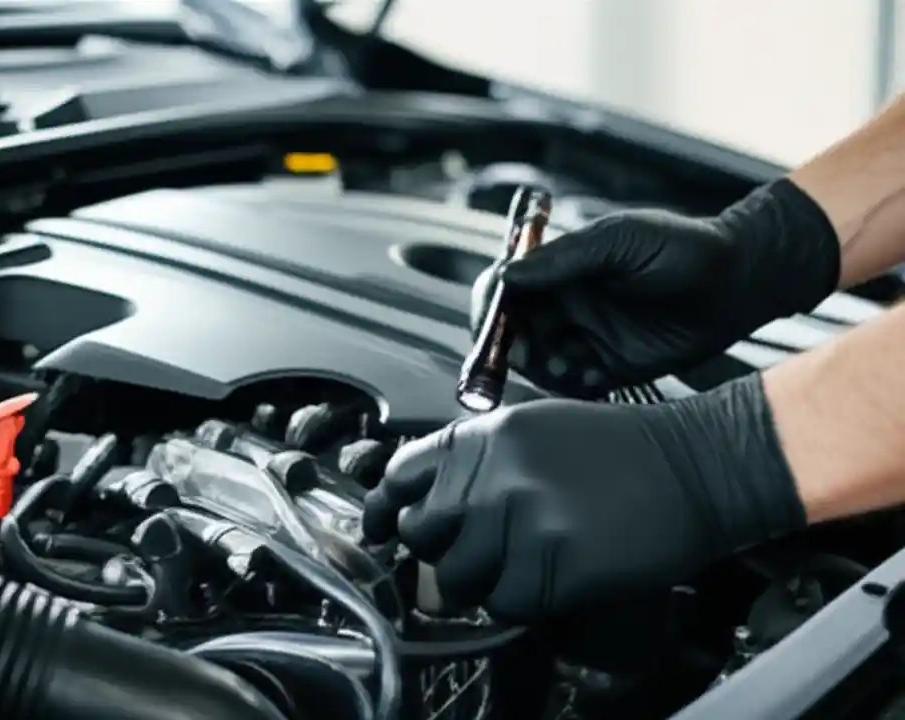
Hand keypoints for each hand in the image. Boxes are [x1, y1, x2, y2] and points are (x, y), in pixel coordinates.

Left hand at [362, 374, 805, 619]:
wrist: (697, 465)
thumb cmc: (614, 452)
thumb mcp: (530, 431)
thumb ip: (471, 462)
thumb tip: (412, 507)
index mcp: (481, 436)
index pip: (400, 478)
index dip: (386, 511)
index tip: (380, 533)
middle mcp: (493, 473)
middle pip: (422, 536)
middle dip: (445, 552)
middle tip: (485, 551)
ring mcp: (524, 518)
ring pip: (458, 579)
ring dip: (485, 584)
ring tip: (527, 564)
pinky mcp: (557, 562)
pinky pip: (507, 605)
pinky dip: (526, 604)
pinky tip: (556, 578)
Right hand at [484, 179, 839, 396]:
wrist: (739, 281)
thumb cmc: (684, 247)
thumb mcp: (621, 240)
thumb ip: (565, 257)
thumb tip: (510, 274)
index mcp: (562, 269)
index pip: (509, 288)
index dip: (494, 304)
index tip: (493, 317)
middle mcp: (569, 304)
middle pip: (515, 330)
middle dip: (510, 343)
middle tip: (524, 350)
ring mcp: (588, 337)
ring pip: (540, 360)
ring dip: (540, 366)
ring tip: (561, 364)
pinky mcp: (611, 367)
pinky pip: (574, 384)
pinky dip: (570, 385)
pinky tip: (586, 375)